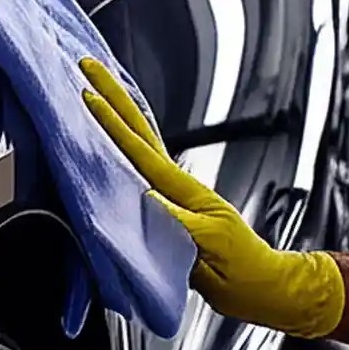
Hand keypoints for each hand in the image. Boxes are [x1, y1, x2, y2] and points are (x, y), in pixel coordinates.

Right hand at [79, 57, 344, 337]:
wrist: (261, 284)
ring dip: (117, 111)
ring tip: (94, 87)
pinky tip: (113, 133)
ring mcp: (174, 191)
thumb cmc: (238, 272)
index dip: (111, 122)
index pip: (138, 148)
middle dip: (112, 95)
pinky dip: (125, 141)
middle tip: (88, 65)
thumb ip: (178, 224)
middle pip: (138, 129)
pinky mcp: (172, 204)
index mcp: (181, 190)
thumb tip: (145, 199)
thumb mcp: (210, 249)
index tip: (88, 97)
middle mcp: (176, 184)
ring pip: (140, 141)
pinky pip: (142, 166)